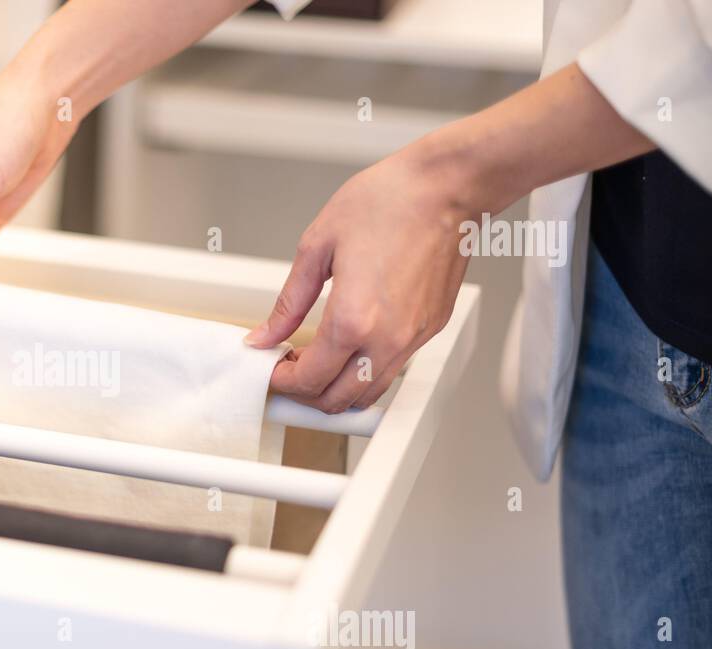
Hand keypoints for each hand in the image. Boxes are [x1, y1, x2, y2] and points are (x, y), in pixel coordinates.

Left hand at [244, 63, 654, 413]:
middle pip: (338, 400)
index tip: (272, 367)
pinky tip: (351, 345)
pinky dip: (367, 371)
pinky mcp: (432, 329)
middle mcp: (387, 339)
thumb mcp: (317, 247)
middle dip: (306, 393)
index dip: (282, 380)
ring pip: (369, 394)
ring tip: (319, 360)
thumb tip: (265, 334)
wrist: (447, 186)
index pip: (309, 379)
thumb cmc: (388, 202)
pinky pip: (394, 369)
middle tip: (290, 367)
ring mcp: (413, 338)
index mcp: (352, 320)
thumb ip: (289, 302)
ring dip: (338, 389)